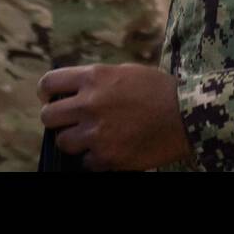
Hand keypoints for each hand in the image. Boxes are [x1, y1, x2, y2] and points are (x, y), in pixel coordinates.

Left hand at [37, 64, 189, 170]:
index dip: (47, 92)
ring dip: (75, 140)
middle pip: (48, 116)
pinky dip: (95, 157)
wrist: (186, 115)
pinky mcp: (106, 157)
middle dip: (57, 119)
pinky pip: (85, 161)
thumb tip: (73, 91)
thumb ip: (97, 79)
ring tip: (94, 136)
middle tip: (71, 121)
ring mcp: (96, 133)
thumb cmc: (159, 90)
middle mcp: (90, 104)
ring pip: (63, 141)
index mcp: (94, 77)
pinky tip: (111, 148)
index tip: (53, 98)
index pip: (49, 83)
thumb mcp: (126, 72)